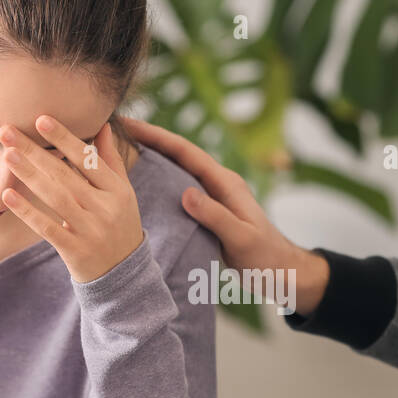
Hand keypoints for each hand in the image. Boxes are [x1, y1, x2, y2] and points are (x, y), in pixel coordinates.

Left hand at [0, 117, 144, 283]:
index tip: (40, 119)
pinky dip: (28, 212)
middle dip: (35, 151)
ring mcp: (91, 230)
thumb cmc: (118, 223)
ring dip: (29, 175)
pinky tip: (7, 197)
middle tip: (7, 131)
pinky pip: (48, 228)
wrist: (123, 272)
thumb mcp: (122, 193)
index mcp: (117, 190)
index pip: (88, 159)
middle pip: (66, 175)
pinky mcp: (76, 250)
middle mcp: (105, 208)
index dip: (64, 139)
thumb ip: (110, 161)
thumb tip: (103, 127)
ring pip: (56, 198)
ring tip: (6, 155)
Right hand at [119, 118, 329, 314]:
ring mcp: (213, 198)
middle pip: (178, 156)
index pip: (186, 152)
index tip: (129, 124)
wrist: (283, 273)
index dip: (157, 137)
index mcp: (226, 184)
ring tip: (119, 155)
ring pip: (176, 172)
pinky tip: (140, 189)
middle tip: (114, 134)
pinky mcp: (208, 213)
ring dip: (151, 160)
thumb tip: (185, 192)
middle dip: (148, 141)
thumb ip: (216, 216)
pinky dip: (158, 184)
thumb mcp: (241, 238)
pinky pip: (178, 191)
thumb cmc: (266, 257)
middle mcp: (218, 185)